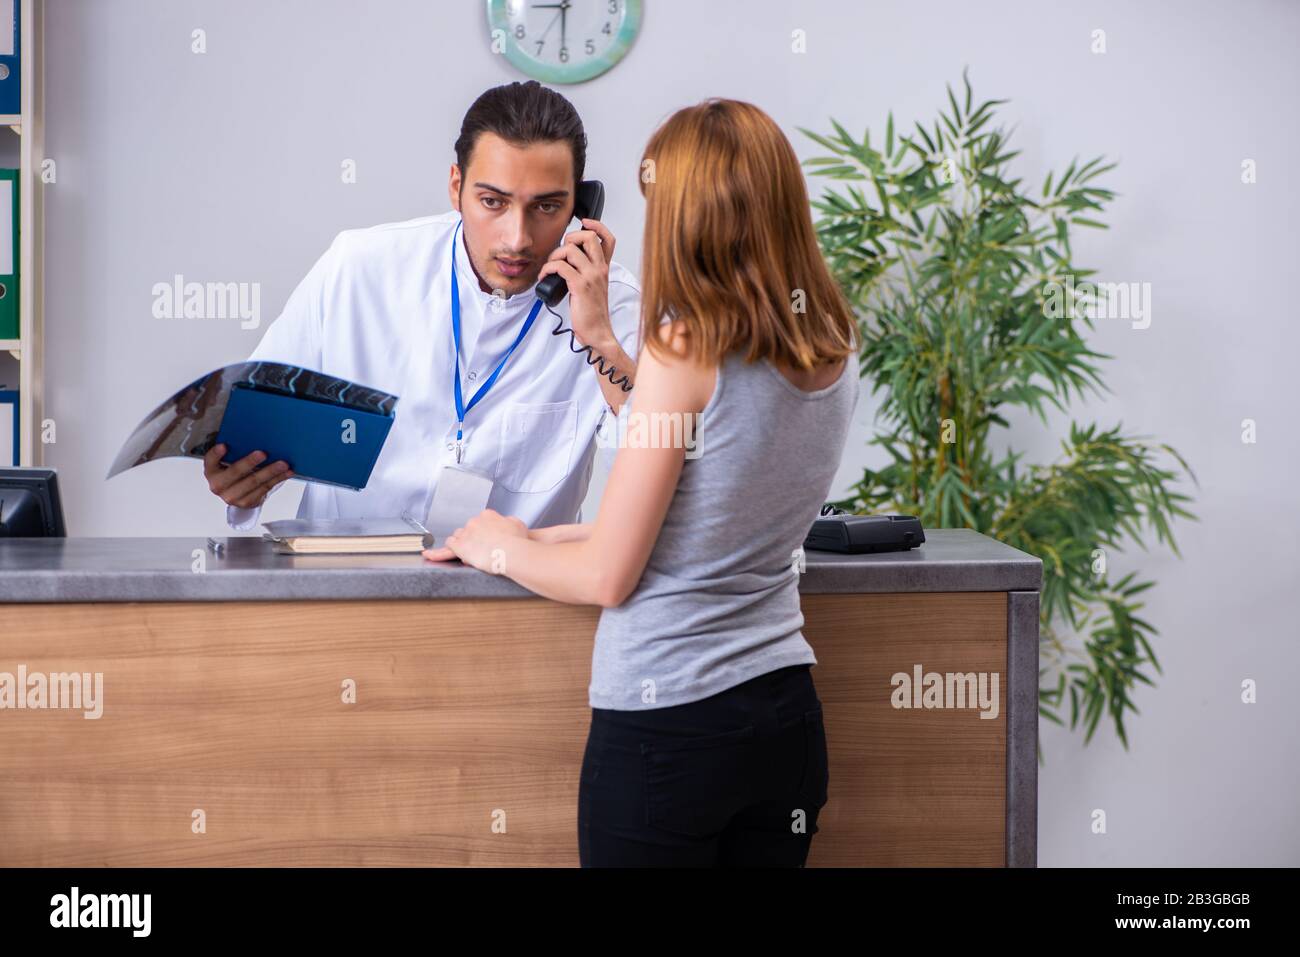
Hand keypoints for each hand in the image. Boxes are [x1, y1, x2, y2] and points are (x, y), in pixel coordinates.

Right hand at [204, 444, 292, 508]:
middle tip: (263, 453)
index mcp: (211, 471)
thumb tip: (256, 437)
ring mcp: (232, 496)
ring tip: (283, 464)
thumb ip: (236, 451)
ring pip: (254, 482)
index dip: (216, 453)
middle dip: (250, 462)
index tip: (224, 446)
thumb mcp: (230, 461)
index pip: (210, 460)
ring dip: (271, 471)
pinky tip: (287, 472)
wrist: (238, 494)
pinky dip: (278, 479)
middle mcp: (218, 485)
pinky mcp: (247, 502)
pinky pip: (265, 488)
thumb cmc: (235, 471)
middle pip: (236, 472)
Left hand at [421, 508, 527, 570]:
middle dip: (472, 537)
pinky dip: (444, 550)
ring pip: (457, 536)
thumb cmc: (518, 540)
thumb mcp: (518, 524)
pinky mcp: (459, 547)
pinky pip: (449, 545)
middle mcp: (474, 521)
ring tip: (463, 552)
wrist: (510, 551)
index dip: (483, 531)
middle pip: (468, 529)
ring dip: (460, 543)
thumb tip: (507, 522)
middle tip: (479, 548)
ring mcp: (466, 533)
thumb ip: (509, 521)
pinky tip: (437, 554)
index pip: (481, 521)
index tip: (487, 538)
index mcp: (488, 515)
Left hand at [537, 218, 616, 348]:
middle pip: (588, 236)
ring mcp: (591, 276)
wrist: (598, 333)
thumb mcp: (593, 289)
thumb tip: (566, 263)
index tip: (584, 223)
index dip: (596, 225)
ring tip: (550, 267)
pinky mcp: (580, 286)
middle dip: (570, 238)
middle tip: (561, 251)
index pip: (608, 239)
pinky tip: (545, 276)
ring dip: (554, 255)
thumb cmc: (593, 315)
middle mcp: (600, 269)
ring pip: (570, 249)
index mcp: (604, 269)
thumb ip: (586, 274)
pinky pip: (560, 266)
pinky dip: (548, 269)